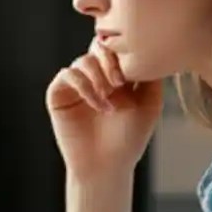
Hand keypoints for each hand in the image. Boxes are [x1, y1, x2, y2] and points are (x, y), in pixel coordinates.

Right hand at [46, 40, 164, 180]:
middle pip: (98, 46)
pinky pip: (68, 75)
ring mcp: (75, 84)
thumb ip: (152, 76)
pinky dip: (84, 86)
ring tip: (109, 100)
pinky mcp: (58, 94)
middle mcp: (94, 76)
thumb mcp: (149, 103)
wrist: (107, 165)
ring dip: (98, 77)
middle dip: (110, 61)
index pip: (117, 48)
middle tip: (119, 82)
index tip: (133, 76)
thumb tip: (153, 48)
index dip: (124, 53)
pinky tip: (98, 104)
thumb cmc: (129, 138)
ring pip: (83, 60)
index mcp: (115, 74)